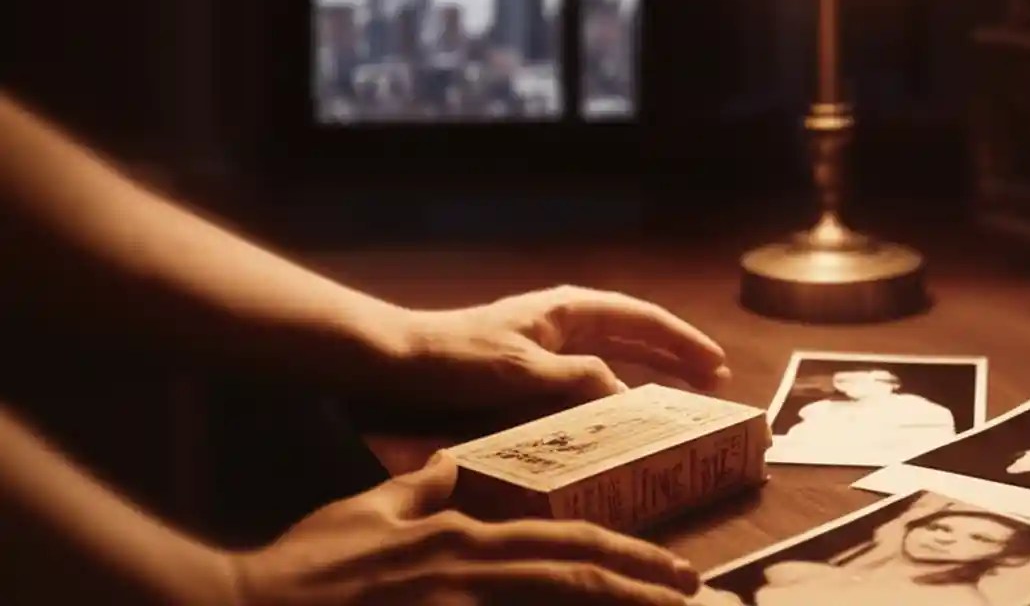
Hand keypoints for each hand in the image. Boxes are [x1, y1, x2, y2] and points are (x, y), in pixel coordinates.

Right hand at [231, 450, 700, 605]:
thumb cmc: (309, 565)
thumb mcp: (370, 511)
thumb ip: (422, 487)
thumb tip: (454, 464)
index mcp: (463, 541)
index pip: (563, 542)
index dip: (626, 555)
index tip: (673, 568)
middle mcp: (469, 577)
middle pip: (572, 579)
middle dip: (639, 590)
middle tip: (693, 597)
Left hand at [387, 285, 729, 414]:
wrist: (400, 363)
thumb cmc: (458, 358)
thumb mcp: (521, 370)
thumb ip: (576, 380)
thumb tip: (625, 394)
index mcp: (569, 310)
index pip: (641, 319)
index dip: (681, 340)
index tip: (715, 363)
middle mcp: (565, 322)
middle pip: (634, 334)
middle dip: (674, 354)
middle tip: (713, 381)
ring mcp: (549, 344)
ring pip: (615, 354)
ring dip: (649, 371)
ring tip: (681, 394)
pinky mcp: (532, 368)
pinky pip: (589, 375)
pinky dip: (615, 388)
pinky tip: (622, 409)